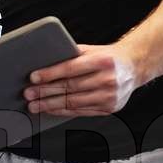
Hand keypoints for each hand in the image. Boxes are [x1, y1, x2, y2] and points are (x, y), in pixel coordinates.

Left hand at [24, 42, 138, 116]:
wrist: (134, 66)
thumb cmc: (108, 57)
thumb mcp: (92, 50)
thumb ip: (71, 56)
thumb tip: (44, 64)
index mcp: (103, 61)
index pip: (71, 69)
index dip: (50, 74)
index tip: (34, 78)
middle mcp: (108, 79)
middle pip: (70, 88)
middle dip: (45, 92)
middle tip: (29, 94)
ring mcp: (110, 96)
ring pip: (74, 103)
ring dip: (51, 105)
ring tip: (35, 105)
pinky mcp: (110, 108)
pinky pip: (81, 111)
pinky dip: (64, 111)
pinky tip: (51, 110)